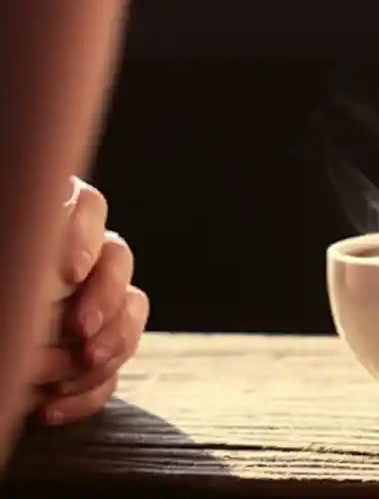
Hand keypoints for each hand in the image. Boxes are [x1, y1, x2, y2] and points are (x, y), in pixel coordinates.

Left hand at [29, 178, 148, 424]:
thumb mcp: (2, 280)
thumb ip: (24, 271)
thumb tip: (58, 281)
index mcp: (45, 224)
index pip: (86, 205)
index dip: (84, 235)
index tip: (69, 273)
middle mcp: (75, 259)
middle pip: (118, 259)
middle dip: (106, 297)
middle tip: (80, 329)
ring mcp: (90, 305)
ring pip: (130, 312)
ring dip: (111, 345)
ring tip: (69, 375)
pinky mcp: (91, 352)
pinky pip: (111, 369)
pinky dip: (86, 392)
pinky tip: (47, 408)